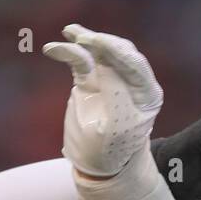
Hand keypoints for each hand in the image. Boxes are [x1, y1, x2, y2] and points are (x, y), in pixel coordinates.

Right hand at [42, 25, 163, 176]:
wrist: (96, 166)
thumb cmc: (112, 152)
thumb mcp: (116, 128)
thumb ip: (114, 94)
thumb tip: (103, 62)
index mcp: (147, 94)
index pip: (135, 65)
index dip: (117, 51)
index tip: (98, 41)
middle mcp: (132, 82)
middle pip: (119, 52)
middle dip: (102, 43)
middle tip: (83, 38)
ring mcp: (110, 78)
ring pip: (100, 51)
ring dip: (85, 40)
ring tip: (70, 33)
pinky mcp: (90, 79)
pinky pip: (80, 61)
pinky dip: (69, 52)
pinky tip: (53, 49)